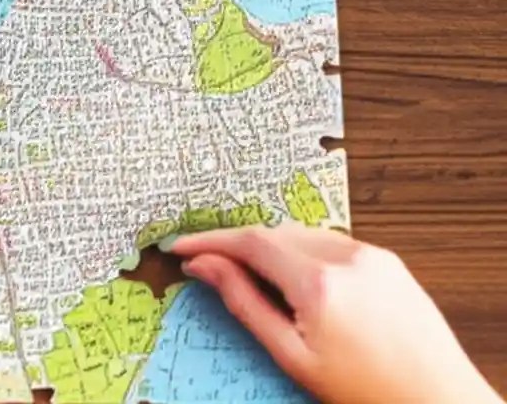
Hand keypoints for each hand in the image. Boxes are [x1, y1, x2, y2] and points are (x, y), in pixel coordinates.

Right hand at [173, 224, 502, 403]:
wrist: (437, 400)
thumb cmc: (367, 390)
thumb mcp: (292, 355)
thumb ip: (244, 303)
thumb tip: (205, 267)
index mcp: (320, 283)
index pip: (250, 242)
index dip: (209, 240)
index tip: (181, 247)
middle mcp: (348, 257)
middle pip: (273, 233)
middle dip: (236, 245)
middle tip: (207, 265)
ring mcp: (372, 254)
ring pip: (301, 234)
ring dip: (269, 248)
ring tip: (251, 277)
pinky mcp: (387, 259)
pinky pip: (330, 242)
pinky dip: (302, 253)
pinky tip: (296, 281)